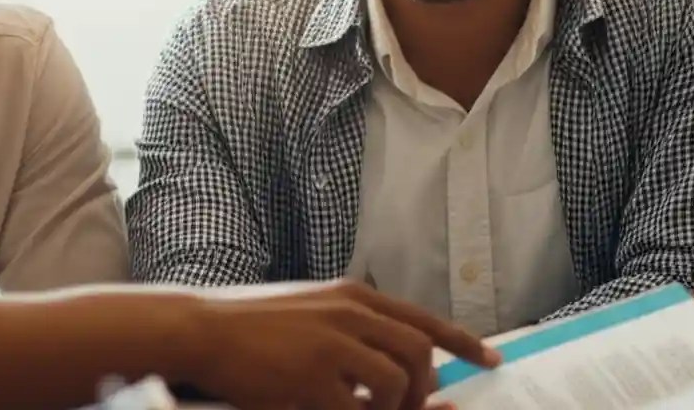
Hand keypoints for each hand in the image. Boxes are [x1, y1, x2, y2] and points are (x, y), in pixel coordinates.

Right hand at [182, 280, 500, 409]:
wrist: (202, 329)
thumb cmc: (253, 323)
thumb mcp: (312, 310)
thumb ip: (354, 328)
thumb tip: (397, 361)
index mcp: (352, 296)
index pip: (423, 318)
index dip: (464, 342)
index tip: (491, 361)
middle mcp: (348, 313)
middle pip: (419, 352)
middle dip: (424, 388)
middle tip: (410, 407)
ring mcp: (330, 346)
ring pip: (395, 383)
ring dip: (393, 407)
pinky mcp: (310, 380)